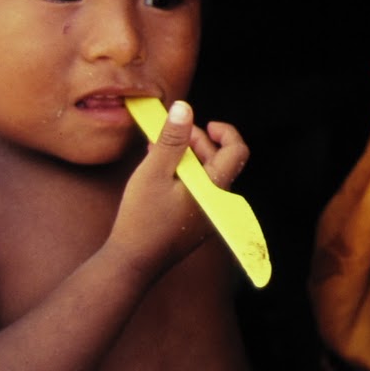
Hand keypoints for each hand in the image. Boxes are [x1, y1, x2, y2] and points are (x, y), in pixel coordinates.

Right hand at [110, 101, 246, 274]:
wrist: (133, 262)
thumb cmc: (142, 218)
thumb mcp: (154, 171)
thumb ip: (172, 138)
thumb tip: (184, 108)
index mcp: (215, 188)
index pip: (236, 151)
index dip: (224, 131)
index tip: (204, 123)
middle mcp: (218, 203)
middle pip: (220, 161)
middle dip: (199, 142)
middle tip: (173, 132)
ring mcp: (208, 215)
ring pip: (207, 176)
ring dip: (187, 158)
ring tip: (160, 148)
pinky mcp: (195, 224)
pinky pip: (197, 191)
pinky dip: (183, 176)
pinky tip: (160, 170)